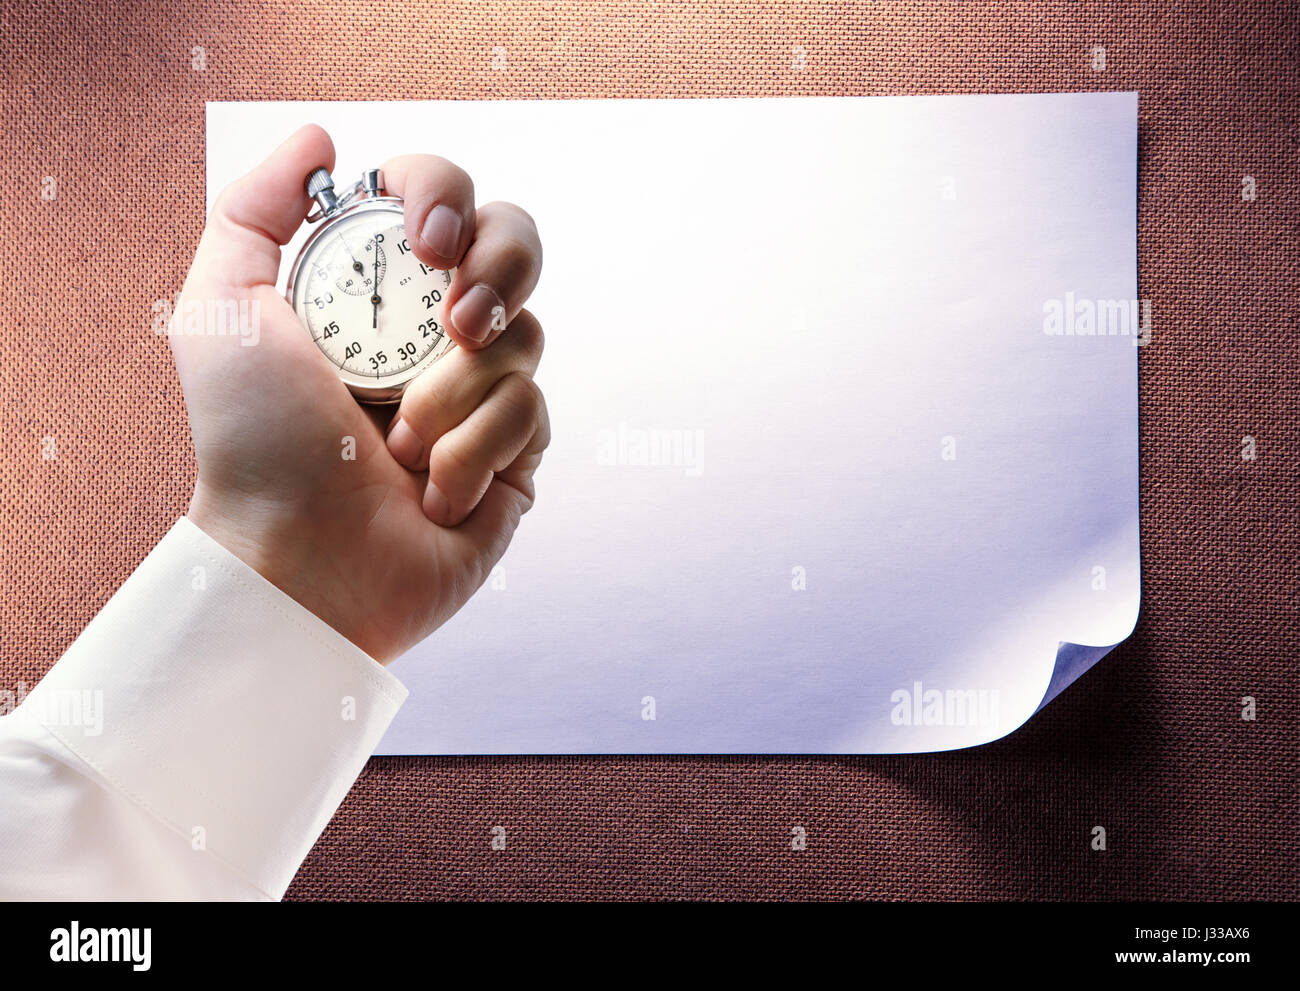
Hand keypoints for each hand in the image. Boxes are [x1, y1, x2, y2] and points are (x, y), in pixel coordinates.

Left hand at [171, 124, 546, 662]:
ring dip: (455, 394)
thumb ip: (255, 211)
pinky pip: (534, 413)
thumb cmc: (254, 445)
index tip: (425, 244)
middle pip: (518, 243)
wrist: (300, 560)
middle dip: (499, 269)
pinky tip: (431, 494)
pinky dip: (474, 452)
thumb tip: (324, 141)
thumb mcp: (222, 311)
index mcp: (376, 288)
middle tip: (455, 323)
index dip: (447, 197)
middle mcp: (435, 330)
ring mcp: (482, 392)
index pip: (443, 199)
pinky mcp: (517, 455)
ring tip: (400, 445)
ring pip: (526, 336)